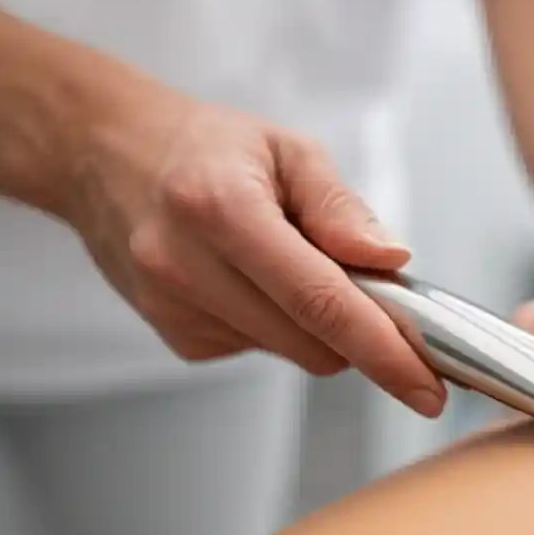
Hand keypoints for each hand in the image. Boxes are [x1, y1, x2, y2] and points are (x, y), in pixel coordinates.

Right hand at [63, 93, 445, 416]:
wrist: (106, 154)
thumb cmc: (208, 147)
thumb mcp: (287, 148)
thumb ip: (341, 207)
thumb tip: (391, 261)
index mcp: (222, 208)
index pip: (321, 301)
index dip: (384, 351)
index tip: (428, 387)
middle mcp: (186, 266)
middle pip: (312, 343)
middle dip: (362, 333)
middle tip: (373, 290)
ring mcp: (173, 309)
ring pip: (291, 353)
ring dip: (317, 325)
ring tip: (291, 262)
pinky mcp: (175, 336)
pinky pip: (260, 350)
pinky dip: (278, 325)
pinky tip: (251, 280)